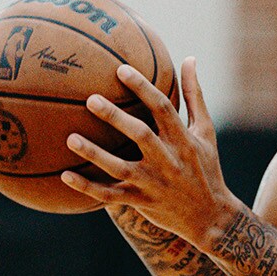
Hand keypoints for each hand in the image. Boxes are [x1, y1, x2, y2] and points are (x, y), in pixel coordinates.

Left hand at [61, 58, 243, 244]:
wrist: (210, 217)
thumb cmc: (206, 167)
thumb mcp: (205, 131)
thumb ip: (194, 95)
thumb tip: (190, 58)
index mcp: (183, 140)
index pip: (163, 109)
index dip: (142, 88)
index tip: (121, 69)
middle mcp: (168, 161)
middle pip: (140, 136)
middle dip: (116, 118)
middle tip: (91, 99)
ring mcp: (153, 184)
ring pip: (120, 168)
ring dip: (95, 154)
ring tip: (70, 138)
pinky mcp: (142, 202)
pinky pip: (111, 196)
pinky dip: (88, 188)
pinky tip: (66, 175)